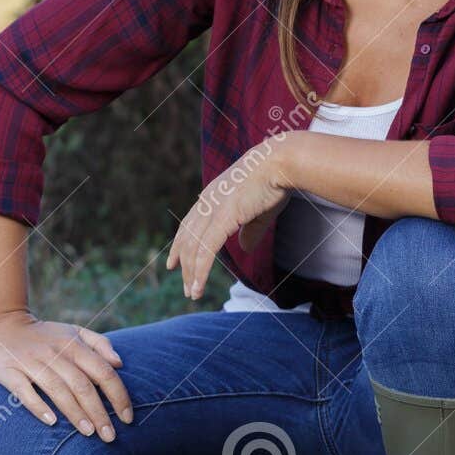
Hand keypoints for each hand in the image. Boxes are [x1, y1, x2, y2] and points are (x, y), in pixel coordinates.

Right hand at [0, 309, 132, 440]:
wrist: (1, 323)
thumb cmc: (44, 335)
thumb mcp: (74, 332)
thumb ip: (100, 344)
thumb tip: (119, 363)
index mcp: (75, 346)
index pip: (104, 372)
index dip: (118, 396)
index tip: (128, 418)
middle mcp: (57, 354)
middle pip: (83, 386)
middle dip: (99, 413)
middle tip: (110, 436)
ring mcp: (32, 363)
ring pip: (58, 390)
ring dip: (75, 413)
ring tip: (89, 433)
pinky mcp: (9, 372)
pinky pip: (24, 391)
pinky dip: (38, 406)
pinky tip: (51, 422)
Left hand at [167, 138, 292, 298]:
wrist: (280, 162)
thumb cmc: (275, 180)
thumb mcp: (260, 209)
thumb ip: (251, 230)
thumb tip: (245, 248)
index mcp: (212, 196)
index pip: (189, 225)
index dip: (180, 245)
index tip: (174, 263)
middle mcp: (206, 202)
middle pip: (187, 239)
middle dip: (185, 265)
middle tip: (186, 287)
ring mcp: (212, 210)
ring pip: (194, 249)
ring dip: (191, 274)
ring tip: (192, 293)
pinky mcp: (223, 218)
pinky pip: (206, 251)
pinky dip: (200, 271)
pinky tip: (198, 287)